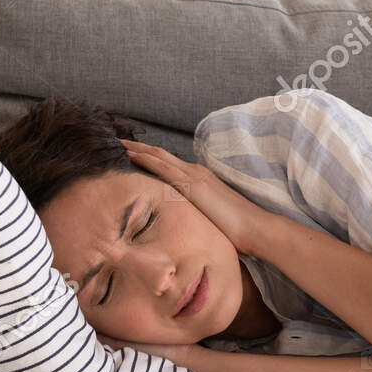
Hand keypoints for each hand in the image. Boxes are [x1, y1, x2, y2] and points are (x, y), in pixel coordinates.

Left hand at [119, 138, 273, 256]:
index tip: (131, 154)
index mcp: (200, 178)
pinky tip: (131, 157)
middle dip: (138, 147)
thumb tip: (186, 223)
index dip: (149, 156)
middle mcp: (196, 171)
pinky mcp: (192, 184)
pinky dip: (146, 159)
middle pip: (161, 154)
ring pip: (159, 156)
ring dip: (137, 149)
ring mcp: (194, 175)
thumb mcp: (211, 217)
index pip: (169, 163)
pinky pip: (163, 167)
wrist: (255, 228)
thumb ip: (198, 213)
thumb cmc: (237, 229)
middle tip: (117, 142)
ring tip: (117, 145)